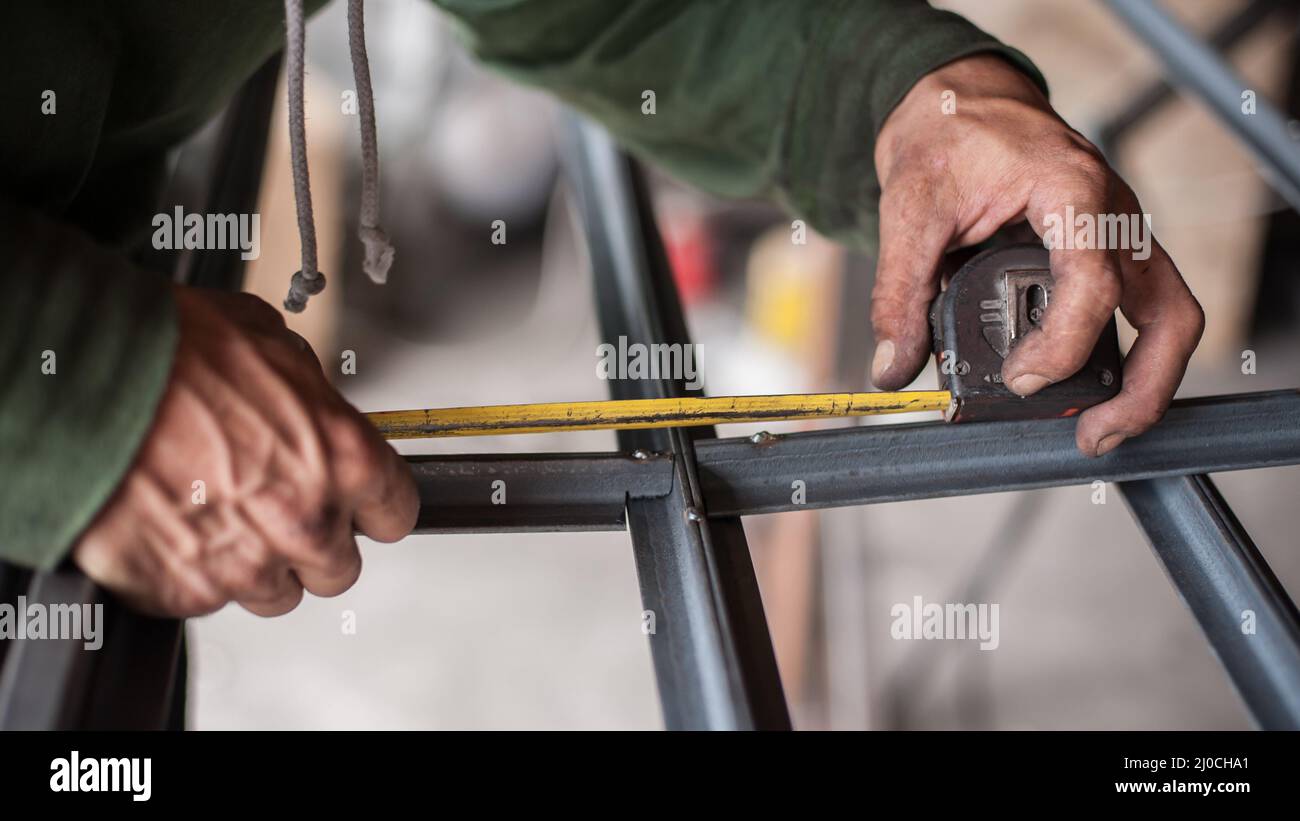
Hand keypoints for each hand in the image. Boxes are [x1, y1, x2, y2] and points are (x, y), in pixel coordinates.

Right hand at [72, 287, 418, 616]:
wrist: (85, 385)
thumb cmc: (170, 354)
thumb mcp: (269, 344)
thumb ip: (308, 393)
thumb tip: (310, 402)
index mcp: (344, 458)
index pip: (396, 513)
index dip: (372, 507)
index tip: (358, 506)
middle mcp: (306, 520)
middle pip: (339, 567)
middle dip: (313, 543)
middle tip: (273, 508)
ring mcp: (247, 564)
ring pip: (275, 593)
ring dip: (254, 564)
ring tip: (213, 512)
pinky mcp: (187, 591)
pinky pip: (205, 599)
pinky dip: (190, 573)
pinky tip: (172, 526)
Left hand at [870, 54, 1203, 455]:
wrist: (962, 102)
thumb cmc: (947, 137)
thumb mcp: (909, 211)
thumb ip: (900, 293)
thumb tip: (892, 367)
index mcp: (1071, 190)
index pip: (1093, 284)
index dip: (1062, 345)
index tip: (1020, 379)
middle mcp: (1112, 214)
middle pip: (1167, 312)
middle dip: (1142, 387)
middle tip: (1094, 435)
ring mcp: (1119, 234)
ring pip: (1168, 315)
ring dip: (1142, 379)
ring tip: (1094, 427)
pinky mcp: (1108, 251)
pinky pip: (1140, 310)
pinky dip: (1120, 354)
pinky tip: (1077, 387)